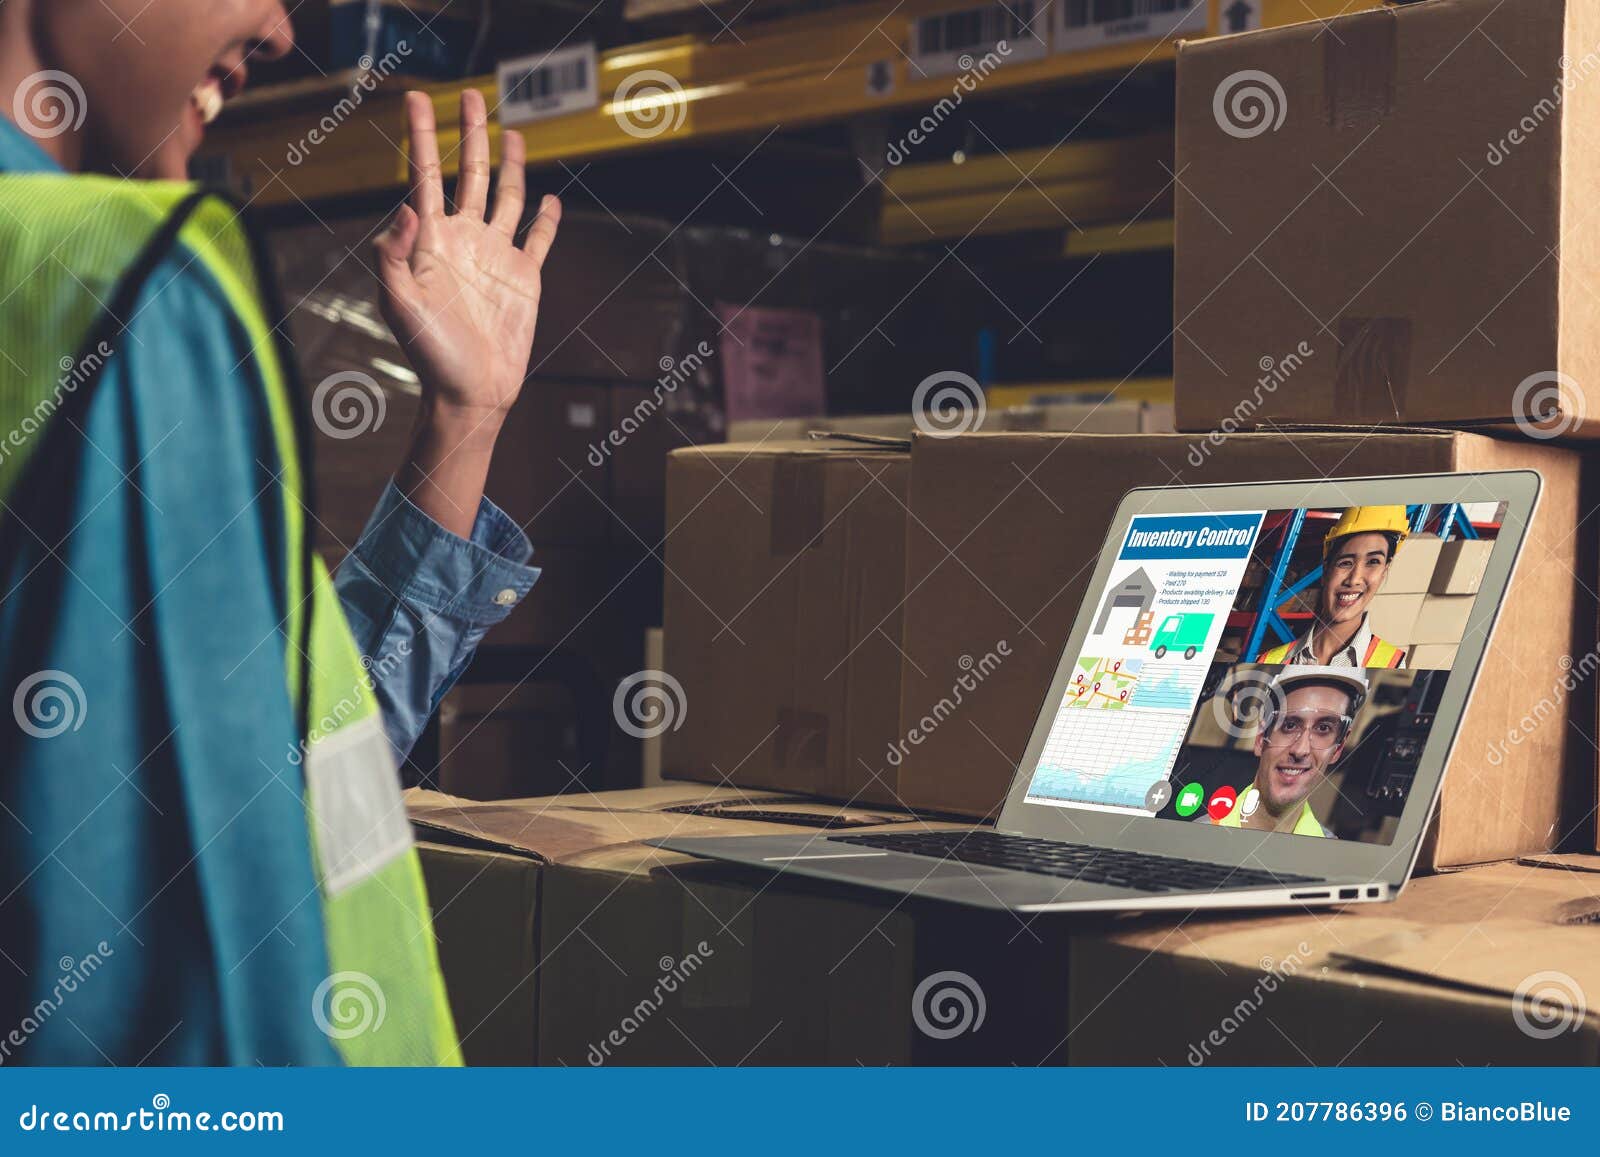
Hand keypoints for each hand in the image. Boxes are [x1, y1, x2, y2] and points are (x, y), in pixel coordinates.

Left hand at [375, 88, 560, 432]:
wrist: (470, 392)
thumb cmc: (428, 353)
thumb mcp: (399, 304)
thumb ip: (394, 255)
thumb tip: (406, 208)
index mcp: (431, 239)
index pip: (425, 175)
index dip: (422, 136)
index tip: (417, 98)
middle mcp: (464, 239)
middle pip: (470, 173)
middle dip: (470, 134)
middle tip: (471, 95)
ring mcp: (496, 256)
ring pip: (506, 197)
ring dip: (510, 165)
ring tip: (513, 132)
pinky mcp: (524, 278)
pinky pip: (537, 239)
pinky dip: (545, 218)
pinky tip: (549, 200)